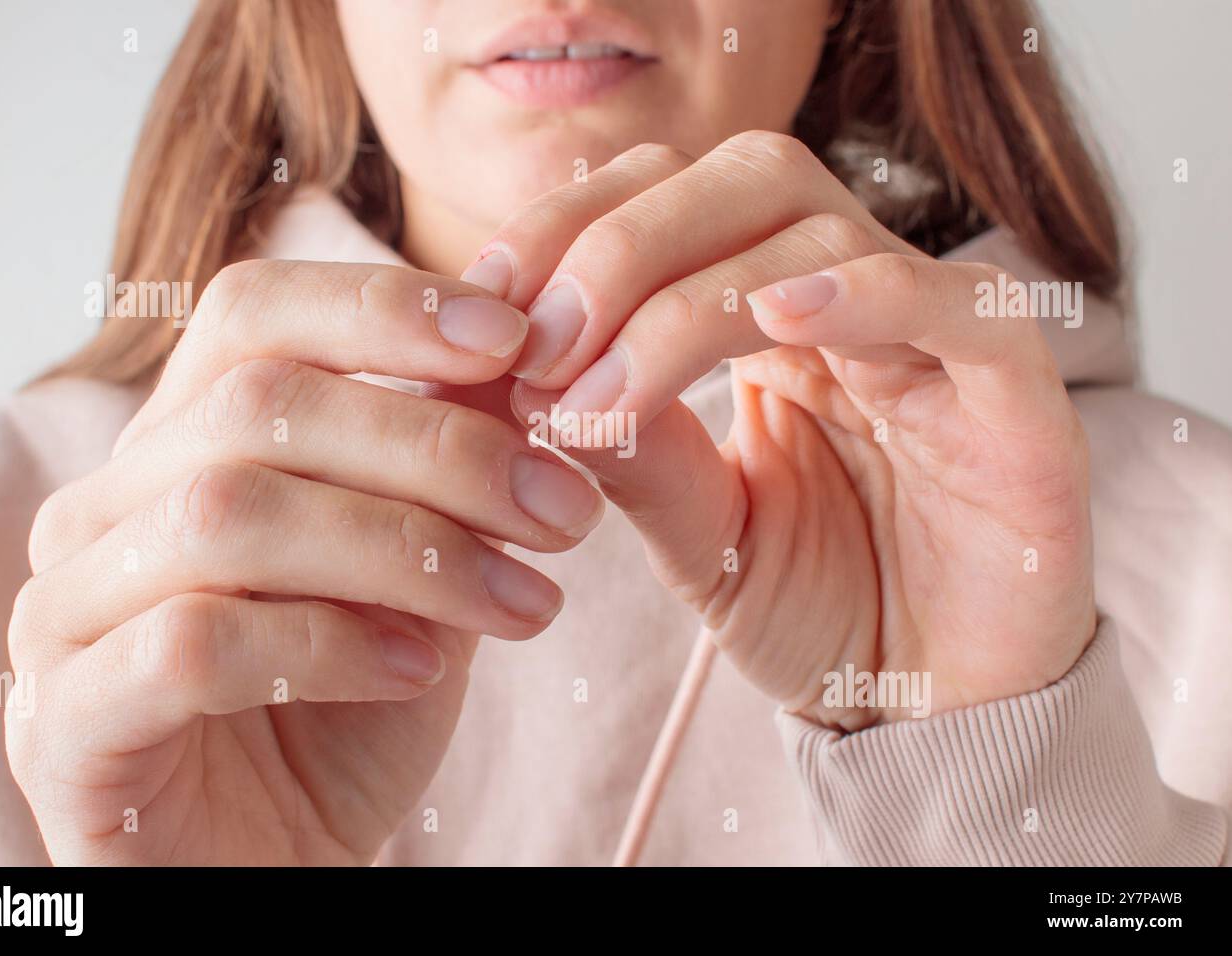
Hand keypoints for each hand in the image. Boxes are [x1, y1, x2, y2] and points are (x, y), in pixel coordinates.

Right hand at [6, 260, 601, 863]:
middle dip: (438, 450)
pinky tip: (420, 670)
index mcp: (176, 446)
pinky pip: (191, 644)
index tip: (515, 339)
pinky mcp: (66, 723)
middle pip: (257, 409)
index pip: (251, 315)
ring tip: (525, 603)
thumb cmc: (353, 705)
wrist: (286, 860)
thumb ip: (448, 462)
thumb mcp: (423, 567)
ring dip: (407, 550)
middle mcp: (102, 509)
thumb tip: (517, 343)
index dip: (381, 308)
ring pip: (228, 515)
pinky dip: (330, 645)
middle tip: (563, 511)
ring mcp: (67, 613)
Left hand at [462, 131, 1094, 728]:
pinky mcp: (1017, 394)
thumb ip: (633, 455)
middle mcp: (852, 299)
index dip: (572, 228)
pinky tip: (776, 321)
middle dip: (618, 247)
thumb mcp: (698, 536)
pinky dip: (864, 293)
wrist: (932, 709)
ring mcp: (937, 335)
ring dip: (690, 298)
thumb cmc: (819, 610)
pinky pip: (958, 304)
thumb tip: (529, 376)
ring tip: (606, 392)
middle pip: (744, 178)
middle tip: (538, 347)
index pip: (672, 197)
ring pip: (820, 230)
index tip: (485, 305)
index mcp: (772, 314)